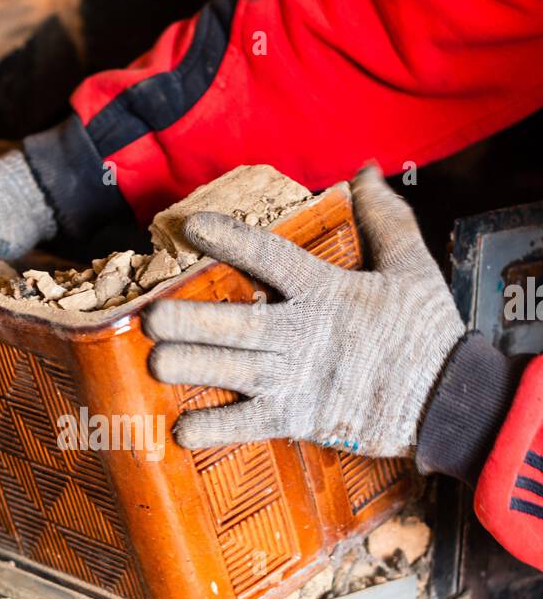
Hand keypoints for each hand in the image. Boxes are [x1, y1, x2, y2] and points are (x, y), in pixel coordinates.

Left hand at [145, 164, 463, 456]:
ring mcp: (296, 379)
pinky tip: (181, 428)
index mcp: (326, 291)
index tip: (191, 225)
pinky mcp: (297, 418)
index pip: (269, 256)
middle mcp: (302, 334)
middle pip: (234, 323)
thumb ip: (383, 218)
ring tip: (155, 362)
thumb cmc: (428, 332)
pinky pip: (246, 425)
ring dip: (189, 366)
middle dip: (187, 319)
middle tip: (151, 315)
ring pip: (230, 371)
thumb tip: (365, 170)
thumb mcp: (412, 265)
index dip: (229, 239)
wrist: (446, 400)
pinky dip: (213, 428)